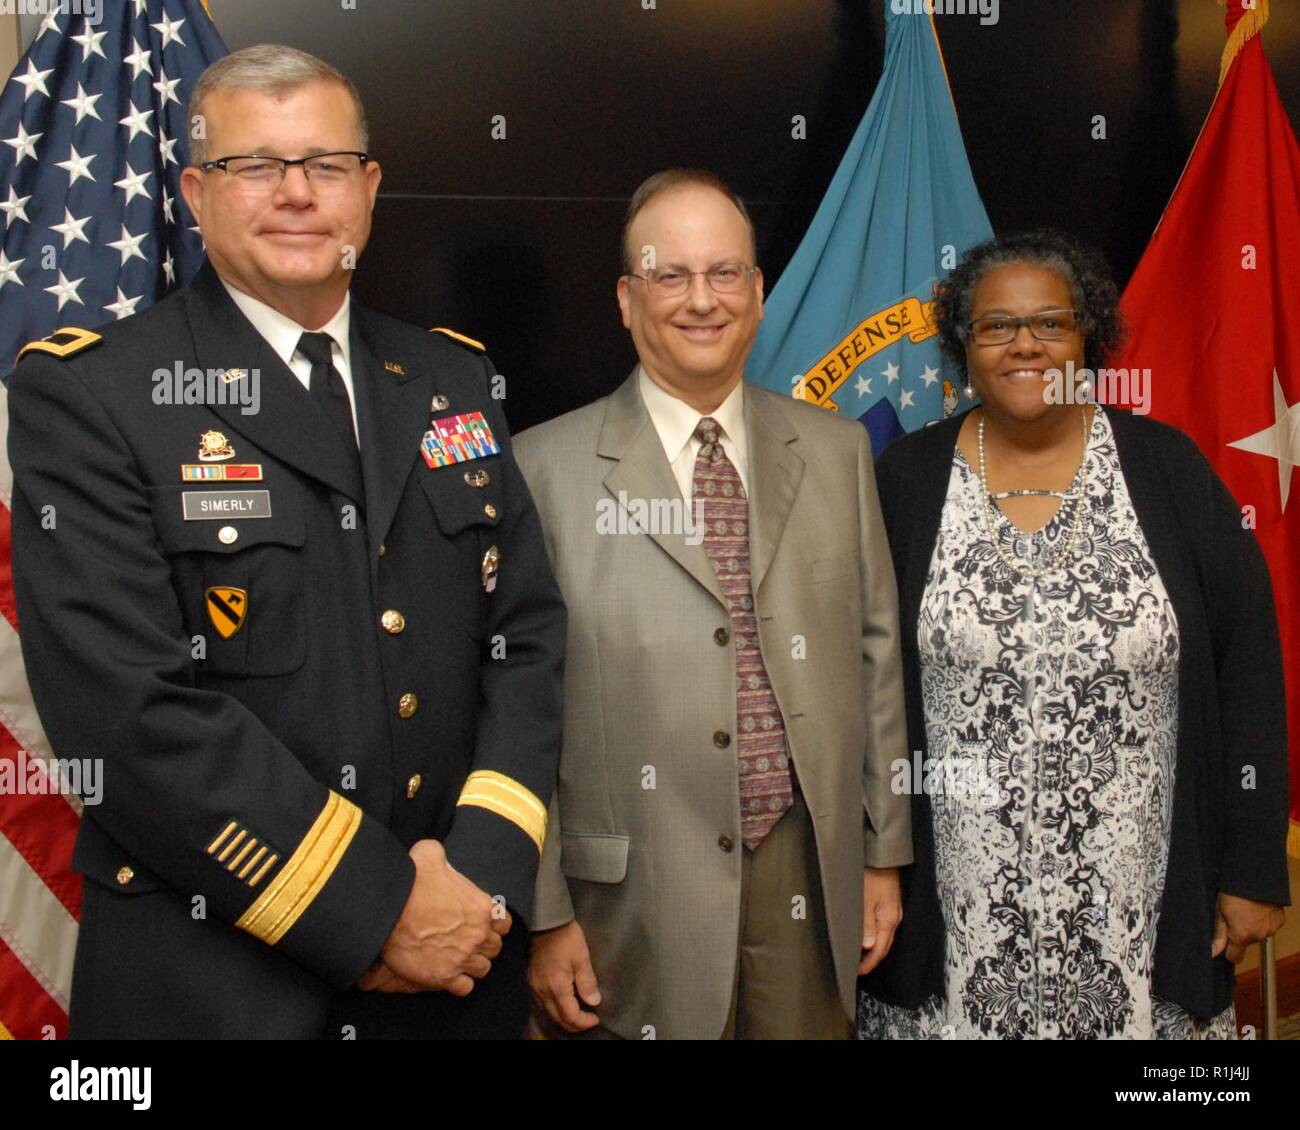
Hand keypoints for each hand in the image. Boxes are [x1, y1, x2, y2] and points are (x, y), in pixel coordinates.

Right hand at [370, 839, 510, 995]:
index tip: (481, 924)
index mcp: (482, 907)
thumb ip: (442, 854)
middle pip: (494, 947)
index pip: (504, 923)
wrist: (387, 910)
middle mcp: (478, 935)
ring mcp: (462, 958)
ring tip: (460, 959)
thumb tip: (438, 853)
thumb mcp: (430, 854)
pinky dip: (460, 984)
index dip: (494, 924)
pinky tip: (450, 974)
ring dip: (473, 964)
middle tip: (467, 941)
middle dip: (483, 945)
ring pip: (483, 969)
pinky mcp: (444, 977)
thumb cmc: (410, 880)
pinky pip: (465, 988)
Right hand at [529, 920, 601, 1031]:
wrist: (545, 921)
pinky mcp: (532, 980)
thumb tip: (594, 1001)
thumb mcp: (582, 957)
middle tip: (589, 1020)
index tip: (595, 1019)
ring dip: (564, 1018)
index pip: (570, 1016)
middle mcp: (542, 991)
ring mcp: (535, 987)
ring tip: (578, 1014)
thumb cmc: (565, 937)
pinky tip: (563, 1003)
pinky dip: (554, 1009)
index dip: (584, 1022)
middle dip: (574, 1024)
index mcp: (556, 987)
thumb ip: (587, 982)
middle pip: (558, 1019)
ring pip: (549, 1013)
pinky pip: (542, 1003)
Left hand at [858, 866, 901, 975]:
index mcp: (889, 919)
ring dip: (873, 947)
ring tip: (859, 955)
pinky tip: (866, 934)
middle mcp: (894, 916)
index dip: (869, 963)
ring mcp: (893, 909)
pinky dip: (875, 934)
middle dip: (872, 958)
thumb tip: (868, 946)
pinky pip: (883, 925)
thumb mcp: (865, 900)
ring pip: (884, 935)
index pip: (880, 950)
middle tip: (857, 967)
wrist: (881, 854)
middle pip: (884, 945)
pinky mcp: (889, 902)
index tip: (857, 972)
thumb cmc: (872, 874)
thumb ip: (866, 924)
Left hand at [1212, 893, 1284, 963]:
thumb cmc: (1233, 892)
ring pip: (1258, 933)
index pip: (1235, 957)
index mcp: (1242, 935)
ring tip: (1246, 909)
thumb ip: (1219, 934)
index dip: (1229, 951)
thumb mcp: (1220, 912)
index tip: (1226, 945)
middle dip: (1240, 933)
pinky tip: (1257, 908)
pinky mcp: (1280, 921)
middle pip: (1246, 942)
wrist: (1254, 877)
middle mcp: (1259, 935)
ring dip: (1253, 926)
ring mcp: (1271, 929)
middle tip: (1234, 916)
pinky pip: (1269, 925)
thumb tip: (1213, 952)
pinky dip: (1264, 920)